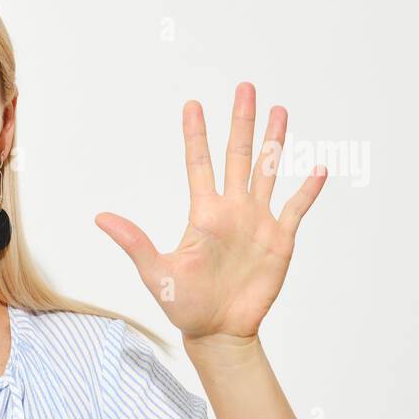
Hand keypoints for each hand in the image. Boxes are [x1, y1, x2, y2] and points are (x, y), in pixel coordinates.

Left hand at [95, 82, 326, 343]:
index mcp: (204, 214)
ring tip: (280, 110)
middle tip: (245, 88)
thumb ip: (134, 242)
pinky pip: (295, 208)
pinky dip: (307, 190)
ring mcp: (257, 222)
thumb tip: (100, 218)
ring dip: (275, 142)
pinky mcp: (279, 240)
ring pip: (269, 172)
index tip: (192, 104)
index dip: (196, 134)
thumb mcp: (156, 272)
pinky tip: (318, 167)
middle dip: (242, 122)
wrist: (218, 331)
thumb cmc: (184, 305)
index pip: (199, 163)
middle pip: (239, 156)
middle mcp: (232, 211)